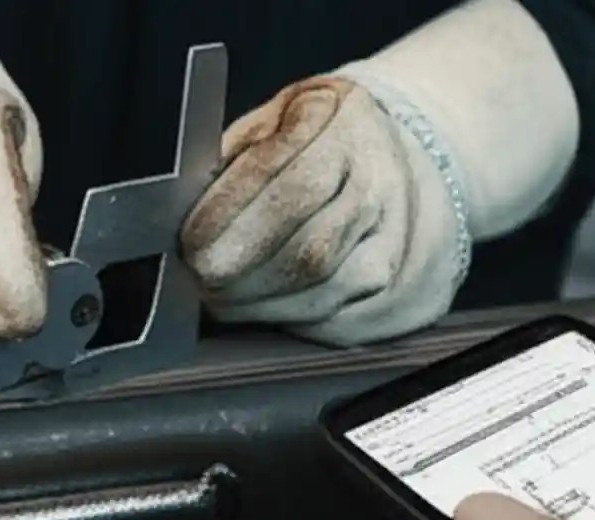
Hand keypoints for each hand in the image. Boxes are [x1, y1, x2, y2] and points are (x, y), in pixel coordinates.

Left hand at [179, 0, 579, 346]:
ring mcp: (404, 244)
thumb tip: (181, 215)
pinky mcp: (408, 294)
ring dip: (258, 306)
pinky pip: (339, 324)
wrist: (413, 164)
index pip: (282, 178)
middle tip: (198, 282)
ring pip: (322, 294)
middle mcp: (384, 185)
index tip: (188, 246)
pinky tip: (266, 309)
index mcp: (347, 126)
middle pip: (304, 250)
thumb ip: (236, 160)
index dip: (227, 220)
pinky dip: (289, 322)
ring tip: (222, 299)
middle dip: (237, 275)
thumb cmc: (328, 143)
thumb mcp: (281, 120)